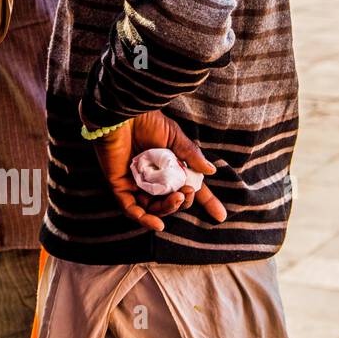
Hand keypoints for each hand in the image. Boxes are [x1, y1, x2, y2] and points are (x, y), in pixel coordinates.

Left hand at [92, 110, 225, 231]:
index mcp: (168, 167)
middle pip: (170, 201)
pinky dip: (144, 219)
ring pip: (153, 207)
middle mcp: (152, 177)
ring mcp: (135, 182)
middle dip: (184, 201)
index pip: (187, 188)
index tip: (220, 216)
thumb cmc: (146, 120)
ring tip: (179, 197)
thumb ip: (191, 155)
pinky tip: (159, 224)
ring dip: (168, 209)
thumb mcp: (174, 137)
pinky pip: (130, 208)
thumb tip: (211, 171)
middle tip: (188, 190)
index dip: (204, 202)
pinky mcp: (118, 184)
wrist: (122, 112)